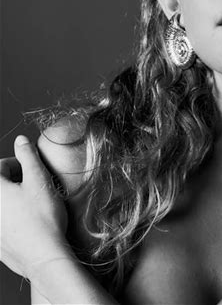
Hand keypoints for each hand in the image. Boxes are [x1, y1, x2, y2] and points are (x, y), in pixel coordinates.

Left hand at [0, 135, 69, 279]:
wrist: (43, 255)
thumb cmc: (42, 218)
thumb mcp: (39, 180)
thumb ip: (28, 156)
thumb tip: (20, 141)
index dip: (19, 164)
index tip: (33, 170)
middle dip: (14, 181)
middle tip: (34, 186)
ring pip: (2, 204)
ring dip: (13, 200)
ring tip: (32, 205)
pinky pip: (3, 222)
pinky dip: (11, 218)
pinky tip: (27, 222)